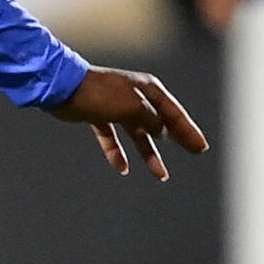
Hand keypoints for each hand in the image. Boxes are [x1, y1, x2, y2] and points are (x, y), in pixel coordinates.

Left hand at [49, 67, 209, 180]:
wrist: (62, 88)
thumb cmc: (100, 94)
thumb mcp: (133, 106)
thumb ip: (151, 119)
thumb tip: (162, 132)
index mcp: (146, 89)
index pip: (173, 112)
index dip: (188, 130)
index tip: (201, 147)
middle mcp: (134, 96)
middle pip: (161, 121)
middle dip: (178, 138)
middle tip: (195, 152)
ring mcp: (115, 106)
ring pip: (138, 134)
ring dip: (149, 153)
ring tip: (161, 175)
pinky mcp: (97, 115)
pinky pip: (112, 137)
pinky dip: (117, 152)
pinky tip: (122, 168)